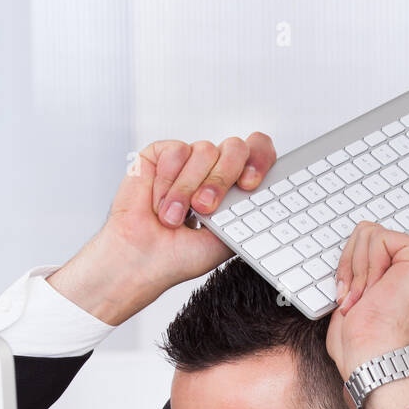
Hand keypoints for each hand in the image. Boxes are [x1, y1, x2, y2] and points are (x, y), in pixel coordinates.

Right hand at [47, 133, 276, 324]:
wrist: (141, 260)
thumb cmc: (178, 256)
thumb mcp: (225, 240)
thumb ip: (246, 213)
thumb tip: (268, 191)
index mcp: (233, 189)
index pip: (258, 155)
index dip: (260, 160)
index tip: (250, 184)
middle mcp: (212, 171)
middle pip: (235, 147)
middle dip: (221, 180)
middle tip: (205, 208)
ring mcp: (187, 161)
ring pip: (204, 150)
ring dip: (187, 189)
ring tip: (173, 217)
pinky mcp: (160, 154)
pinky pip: (175, 151)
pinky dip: (167, 181)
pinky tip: (157, 202)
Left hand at [325, 222, 408, 383]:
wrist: (374, 360)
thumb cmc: (366, 341)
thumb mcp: (357, 293)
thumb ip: (362, 265)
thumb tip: (352, 245)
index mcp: (407, 270)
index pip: (367, 240)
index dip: (349, 268)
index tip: (352, 300)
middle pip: (366, 232)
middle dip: (352, 268)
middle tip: (362, 301)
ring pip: (369, 234)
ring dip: (358, 273)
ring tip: (370, 300)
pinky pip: (377, 238)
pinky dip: (366, 269)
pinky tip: (376, 293)